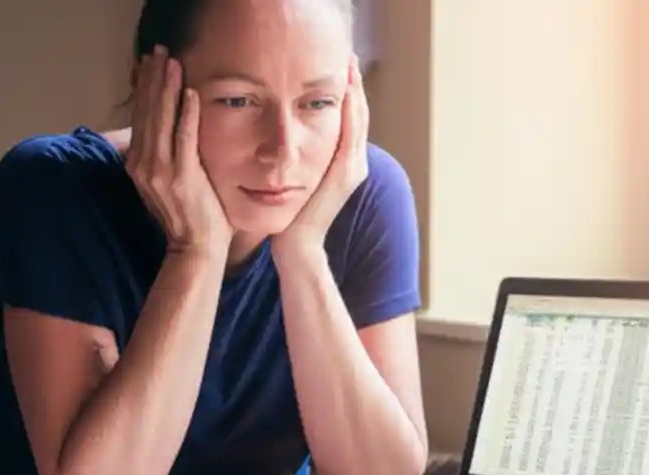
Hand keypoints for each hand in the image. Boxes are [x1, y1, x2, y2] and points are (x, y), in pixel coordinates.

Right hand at [125, 45, 232, 254]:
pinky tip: (190, 93)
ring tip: (172, 63)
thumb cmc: (187, 216)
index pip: (139, 118)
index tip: (149, 64)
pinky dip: (186, 115)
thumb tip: (163, 130)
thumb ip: (160, 157)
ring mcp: (161, 172)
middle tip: (160, 52)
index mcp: (137, 165)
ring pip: (161, 120)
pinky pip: (184, 138)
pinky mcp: (183, 177)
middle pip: (146, 113)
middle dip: (153, 79)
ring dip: (167, 88)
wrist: (195, 248)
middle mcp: (143, 166)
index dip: (144, 88)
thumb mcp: (164, 183)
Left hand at [275, 56, 369, 251]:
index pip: (350, 118)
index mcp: (345, 162)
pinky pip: (352, 133)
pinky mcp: (345, 172)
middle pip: (359, 113)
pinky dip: (351, 110)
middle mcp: (354, 163)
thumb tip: (289, 136)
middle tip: (350, 55)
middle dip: (355, 84)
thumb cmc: (291, 215)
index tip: (341, 66)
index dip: (349, 92)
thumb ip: (301, 158)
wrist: (296, 245)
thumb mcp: (299, 178)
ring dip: (356, 90)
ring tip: (350, 64)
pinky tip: (345, 90)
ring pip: (359, 119)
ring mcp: (353, 168)